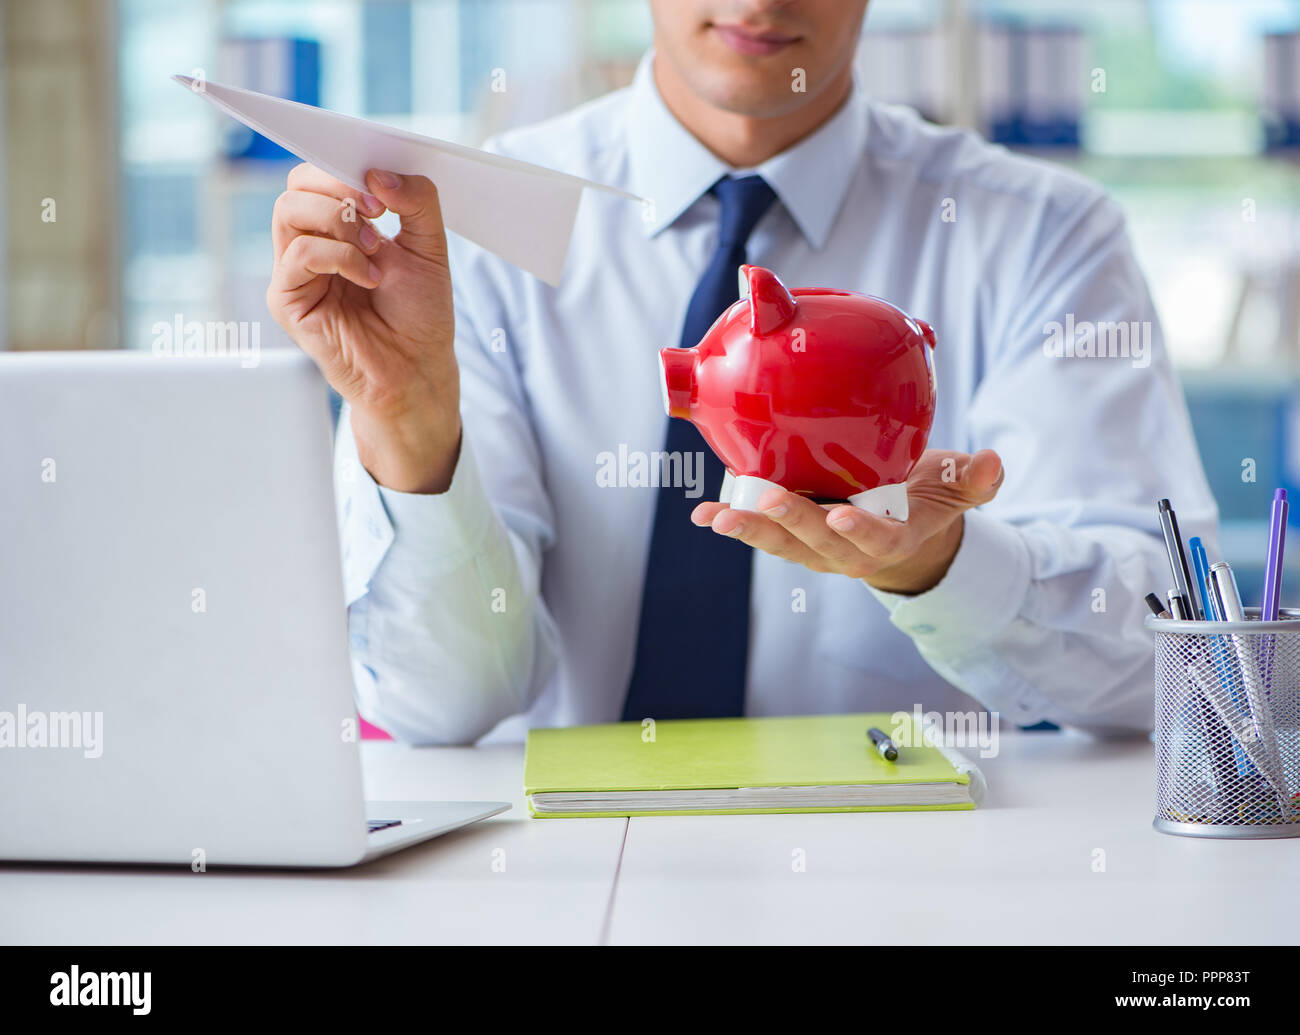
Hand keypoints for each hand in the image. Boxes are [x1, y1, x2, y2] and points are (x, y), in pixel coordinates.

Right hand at [267, 164, 459, 492]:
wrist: (418, 369)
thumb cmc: (420, 314)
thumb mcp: (430, 247)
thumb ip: (416, 201)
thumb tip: (378, 173)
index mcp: (338, 229)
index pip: (317, 176)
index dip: (342, 168)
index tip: (379, 186)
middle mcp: (310, 245)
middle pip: (296, 186)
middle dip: (337, 188)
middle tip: (377, 212)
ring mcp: (296, 272)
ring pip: (290, 211)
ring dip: (340, 222)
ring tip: (376, 250)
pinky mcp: (288, 300)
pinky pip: (297, 254)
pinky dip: (338, 256)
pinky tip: (369, 277)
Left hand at [691, 449, 1004, 594]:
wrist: (900, 529)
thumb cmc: (926, 501)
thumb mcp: (957, 490)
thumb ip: (974, 480)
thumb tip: (994, 463)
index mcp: (893, 540)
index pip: (879, 542)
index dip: (862, 531)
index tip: (845, 514)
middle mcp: (850, 553)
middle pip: (820, 544)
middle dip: (793, 523)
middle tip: (770, 498)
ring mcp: (818, 550)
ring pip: (783, 545)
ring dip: (752, 531)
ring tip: (720, 518)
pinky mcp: (792, 538)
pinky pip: (762, 534)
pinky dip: (733, 524)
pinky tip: (702, 514)